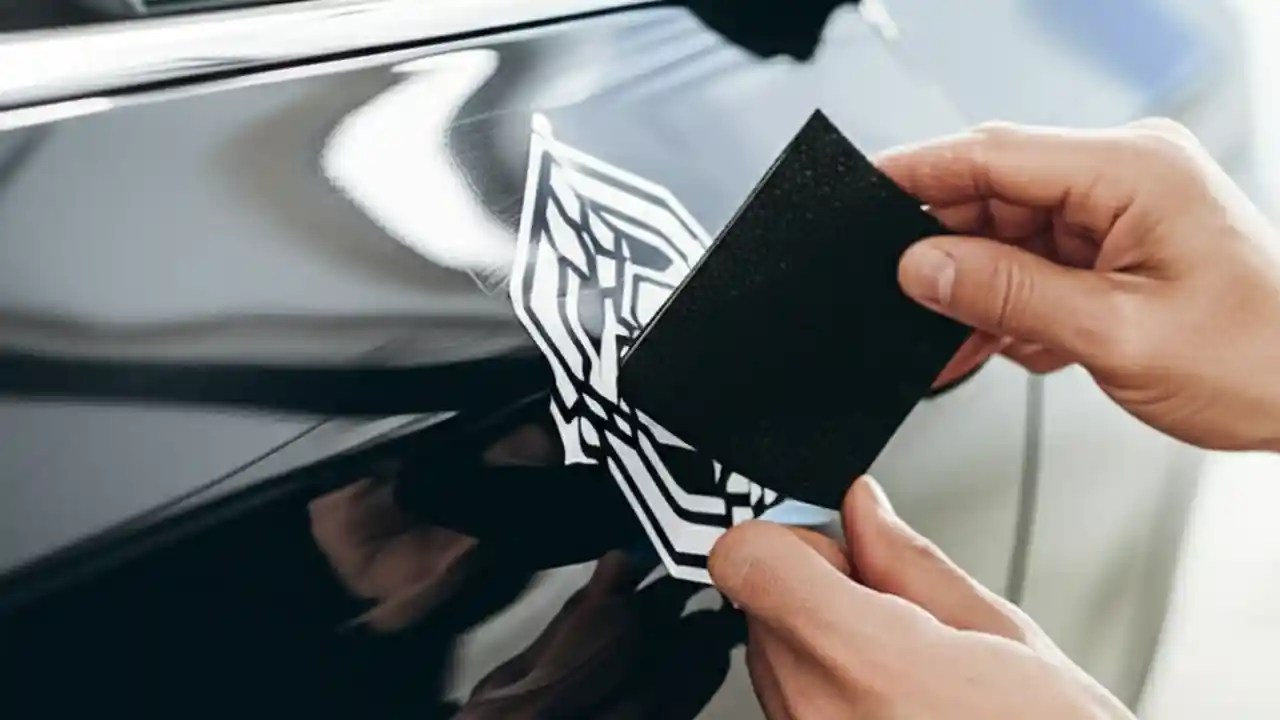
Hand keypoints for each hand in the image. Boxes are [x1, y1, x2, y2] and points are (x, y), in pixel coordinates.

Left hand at [709, 477, 1132, 719]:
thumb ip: (915, 566)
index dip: (789, 536)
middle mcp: (815, 712)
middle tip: (898, 617)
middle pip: (762, 603)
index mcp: (866, 663)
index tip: (833, 545)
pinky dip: (825, 691)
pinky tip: (892, 707)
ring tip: (907, 674)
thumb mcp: (1009, 641)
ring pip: (772, 656)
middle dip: (818, 590)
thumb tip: (866, 510)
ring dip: (820, 644)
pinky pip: (787, 705)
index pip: (747, 557)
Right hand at [883, 119, 1279, 451]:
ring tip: (958, 340)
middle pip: (994, 192)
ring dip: (978, 288)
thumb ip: (1008, 294)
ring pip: (1008, 233)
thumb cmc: (1258, 358)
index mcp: (1134, 170)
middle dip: (946, 249)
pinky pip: (1036, 260)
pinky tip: (1000, 340)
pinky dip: (1010, 302)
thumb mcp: (1117, 333)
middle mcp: (1126, 175)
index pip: (995, 153)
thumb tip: (921, 267)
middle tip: (906, 299)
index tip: (859, 192)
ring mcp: (1121, 209)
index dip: (917, 171)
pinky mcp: (1117, 244)